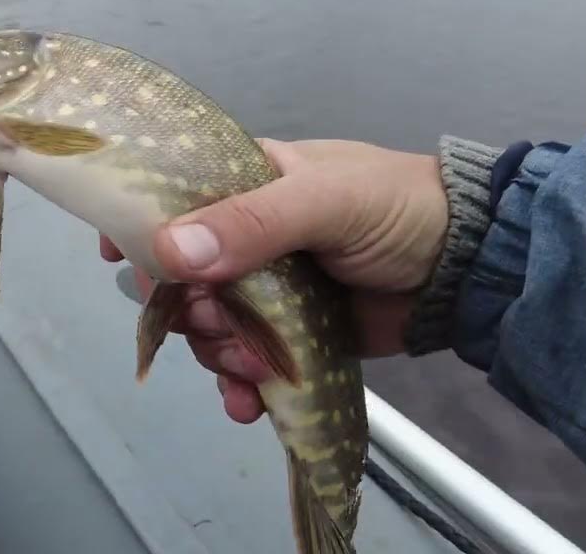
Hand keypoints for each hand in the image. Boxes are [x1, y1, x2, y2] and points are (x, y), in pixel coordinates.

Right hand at [99, 138, 447, 423]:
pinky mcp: (285, 336)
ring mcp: (261, 289)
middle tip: (216, 321)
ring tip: (251, 365)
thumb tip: (170, 252)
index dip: (137, 224)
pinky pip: (240, 365)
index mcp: (242, 182)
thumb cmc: (397, 209)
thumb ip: (251, 223)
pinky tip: (246, 402)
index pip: (168, 197)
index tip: (117, 255)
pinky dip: (236, 387)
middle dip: (187, 309)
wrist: (467, 269)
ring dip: (216, 354)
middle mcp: (241, 234)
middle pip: (177, 276)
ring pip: (205, 327)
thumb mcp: (325, 201)